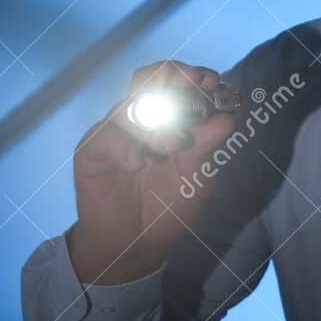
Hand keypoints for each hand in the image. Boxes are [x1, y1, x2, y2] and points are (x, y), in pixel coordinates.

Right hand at [68, 61, 237, 284]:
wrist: (136, 244)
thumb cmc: (168, 209)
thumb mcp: (197, 179)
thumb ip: (207, 147)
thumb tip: (227, 117)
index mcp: (170, 121)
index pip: (180, 84)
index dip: (195, 76)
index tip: (212, 80)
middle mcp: (142, 120)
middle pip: (150, 78)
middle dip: (172, 76)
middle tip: (191, 84)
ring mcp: (116, 132)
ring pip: (130, 104)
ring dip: (154, 123)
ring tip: (167, 150)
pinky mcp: (92, 150)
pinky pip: (107, 134)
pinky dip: (125, 147)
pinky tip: (135, 165)